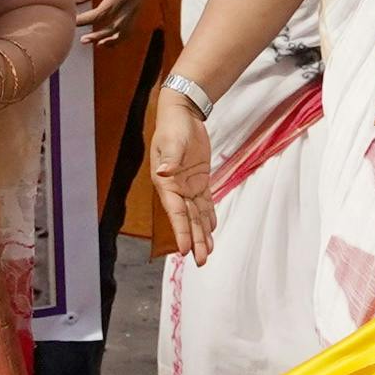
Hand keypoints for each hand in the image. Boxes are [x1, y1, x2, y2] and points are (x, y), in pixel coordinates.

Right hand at [145, 86, 216, 253]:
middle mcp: (176, 189)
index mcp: (166, 183)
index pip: (176, 212)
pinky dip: (207, 217)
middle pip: (188, 220)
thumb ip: (170, 158)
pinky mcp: (198, 180)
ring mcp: (188, 186)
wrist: (181, 114)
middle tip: (201, 261)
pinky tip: (210, 231)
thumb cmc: (173, 127)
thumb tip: (164, 172)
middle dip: (194, 240)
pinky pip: (204, 203)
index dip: (180, 231)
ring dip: (201, 234)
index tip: (183, 250)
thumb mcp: (172, 141)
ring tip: (207, 253)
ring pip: (196, 215)